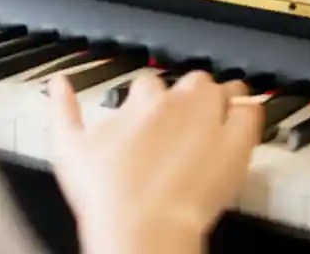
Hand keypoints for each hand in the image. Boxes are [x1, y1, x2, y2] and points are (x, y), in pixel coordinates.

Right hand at [48, 71, 261, 253]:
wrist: (142, 228)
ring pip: (223, 91)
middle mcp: (179, 105)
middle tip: (182, 115)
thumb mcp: (68, 147)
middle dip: (186, 93)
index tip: (145, 109)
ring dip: (220, 97)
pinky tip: (243, 116)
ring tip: (217, 110)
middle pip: (189, 81)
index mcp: (143, 102)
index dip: (147, 95)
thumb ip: (62, 109)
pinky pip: (251, 112)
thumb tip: (58, 84)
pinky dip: (248, 110)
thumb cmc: (107, 195)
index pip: (148, 82)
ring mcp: (210, 123)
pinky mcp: (235, 145)